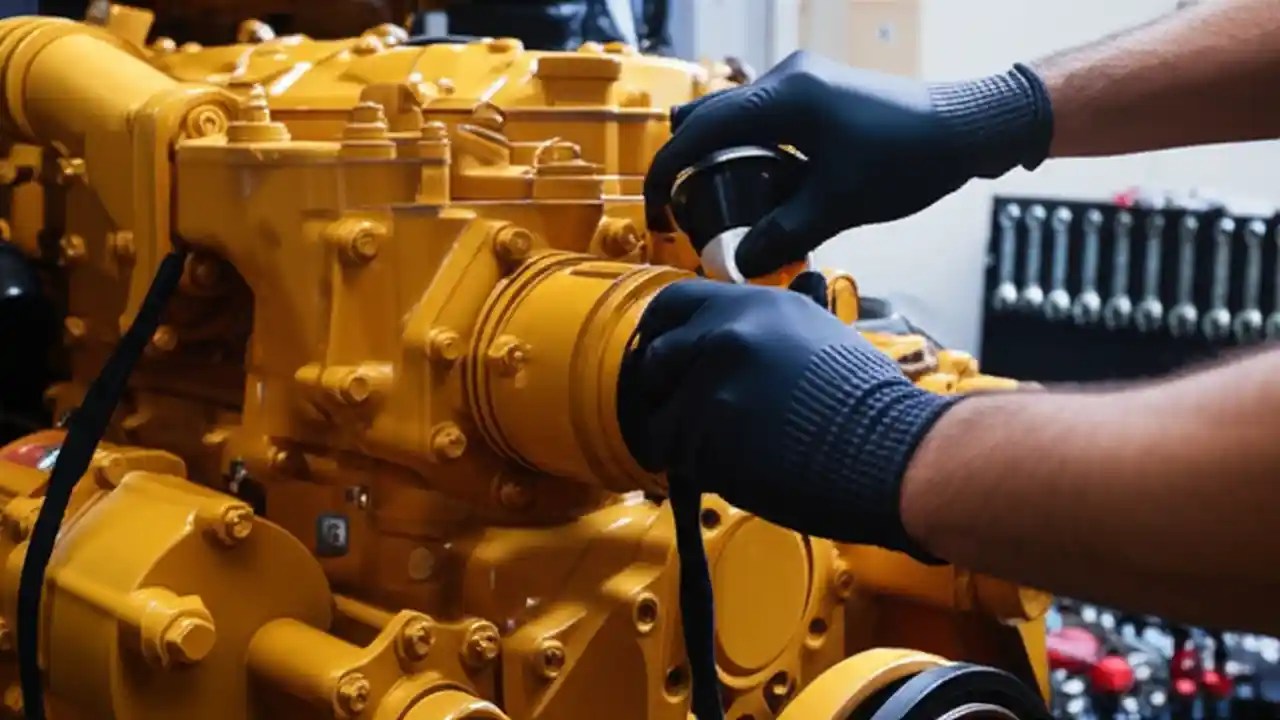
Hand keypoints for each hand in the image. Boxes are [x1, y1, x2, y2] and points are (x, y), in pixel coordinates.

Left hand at [618, 277, 956, 557]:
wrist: (889, 453)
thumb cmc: (869, 406)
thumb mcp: (819, 335)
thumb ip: (773, 323)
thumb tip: (771, 305)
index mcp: (753, 304)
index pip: (671, 304)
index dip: (661, 335)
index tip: (662, 359)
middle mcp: (725, 334)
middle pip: (651, 360)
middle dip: (662, 392)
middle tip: (689, 413)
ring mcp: (710, 384)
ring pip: (657, 415)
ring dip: (682, 437)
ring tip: (731, 447)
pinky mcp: (704, 435)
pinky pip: (672, 455)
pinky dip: (694, 467)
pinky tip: (738, 466)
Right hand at [644, 51, 1052, 277]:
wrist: (965, 128)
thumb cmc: (909, 156)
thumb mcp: (839, 205)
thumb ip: (783, 234)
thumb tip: (739, 261)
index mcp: (781, 99)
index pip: (698, 132)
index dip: (667, 173)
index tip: (658, 211)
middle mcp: (784, 81)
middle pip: (707, 119)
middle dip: (689, 165)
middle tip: (690, 211)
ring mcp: (800, 83)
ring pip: (734, 119)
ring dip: (722, 160)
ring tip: (727, 206)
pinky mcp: (815, 94)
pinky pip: (762, 120)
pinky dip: (750, 152)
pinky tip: (765, 188)